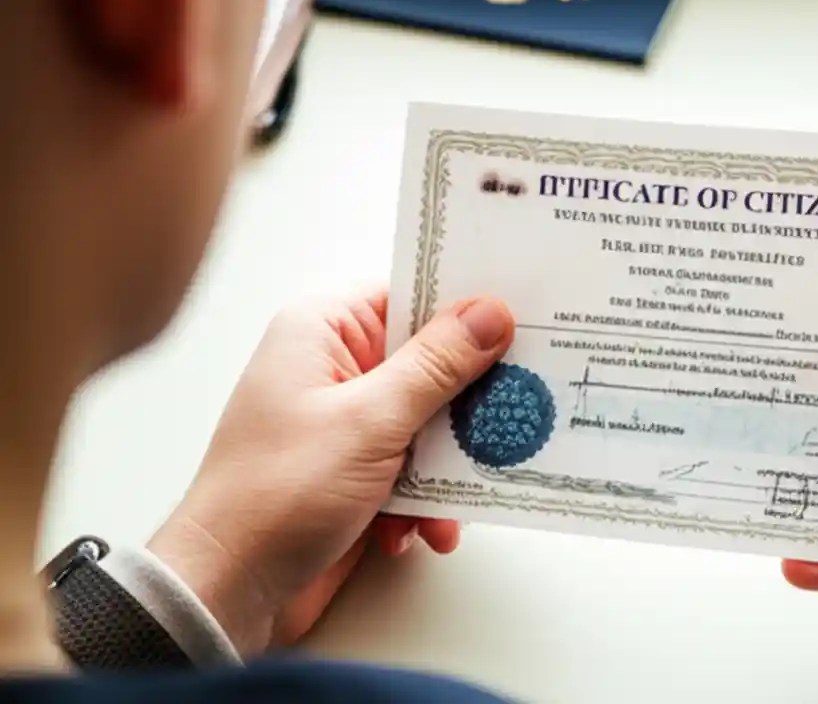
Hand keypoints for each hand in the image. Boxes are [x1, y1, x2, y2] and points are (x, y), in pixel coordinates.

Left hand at [149, 289, 513, 654]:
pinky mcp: (357, 472)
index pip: (408, 295)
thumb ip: (437, 366)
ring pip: (431, 422)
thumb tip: (490, 314)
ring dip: (447, 466)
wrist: (229, 590)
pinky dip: (427, 501)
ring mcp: (346, 423)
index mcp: (322, 332)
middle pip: (430, 363)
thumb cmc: (274, 494)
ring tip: (450, 500)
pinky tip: (421, 531)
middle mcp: (334, 369)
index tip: (518, 323)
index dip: (463, 309)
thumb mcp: (370, 421)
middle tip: (507, 416)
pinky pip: (417, 469)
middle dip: (466, 403)